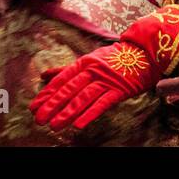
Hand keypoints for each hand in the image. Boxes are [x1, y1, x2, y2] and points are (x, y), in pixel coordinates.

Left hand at [30, 40, 157, 130]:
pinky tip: (79, 124)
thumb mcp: (89, 60)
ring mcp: (106, 80)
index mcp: (84, 63)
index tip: (34, 106)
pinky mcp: (119, 89)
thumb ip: (67, 69)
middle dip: (53, 105)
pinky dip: (90, 113)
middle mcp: (92, 70)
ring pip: (83, 97)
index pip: (62, 79)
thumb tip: (45, 75)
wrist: (144, 52)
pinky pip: (103, 103)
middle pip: (70, 89)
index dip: (48, 93)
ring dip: (68, 112)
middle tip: (40, 119)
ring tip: (55, 125)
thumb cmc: (114, 59)